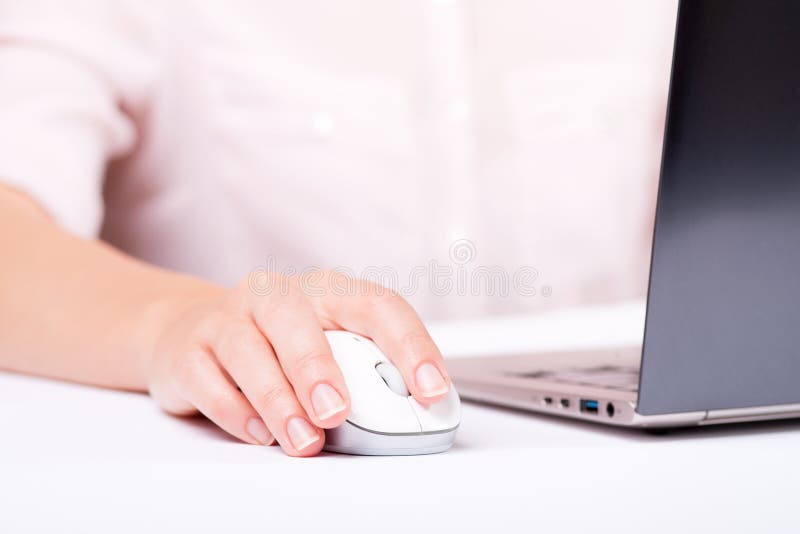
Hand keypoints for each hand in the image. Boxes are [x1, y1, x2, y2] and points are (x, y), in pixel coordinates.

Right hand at [143, 270, 450, 456]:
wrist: (191, 331)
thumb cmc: (278, 345)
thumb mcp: (327, 349)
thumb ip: (358, 374)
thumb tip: (400, 418)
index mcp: (326, 291)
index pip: (377, 306)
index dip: (410, 345)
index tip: (430, 390)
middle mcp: (276, 296)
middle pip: (297, 321)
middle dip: (318, 369)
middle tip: (337, 412)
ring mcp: (229, 318)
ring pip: (249, 351)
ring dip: (278, 400)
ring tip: (303, 439)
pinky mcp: (190, 349)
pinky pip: (209, 380)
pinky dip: (236, 412)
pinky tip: (259, 433)